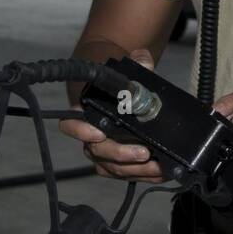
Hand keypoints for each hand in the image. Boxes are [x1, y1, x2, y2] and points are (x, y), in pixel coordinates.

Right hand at [56, 47, 165, 181]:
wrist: (130, 97)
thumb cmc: (124, 85)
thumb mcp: (130, 71)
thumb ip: (137, 64)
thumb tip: (143, 58)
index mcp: (86, 112)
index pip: (71, 124)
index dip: (80, 131)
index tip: (98, 134)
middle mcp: (91, 136)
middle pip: (96, 151)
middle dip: (120, 155)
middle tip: (144, 152)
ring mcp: (104, 152)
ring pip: (111, 167)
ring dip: (135, 170)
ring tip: (158, 166)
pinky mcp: (119, 163)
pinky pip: (126, 174)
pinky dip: (144, 175)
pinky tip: (161, 172)